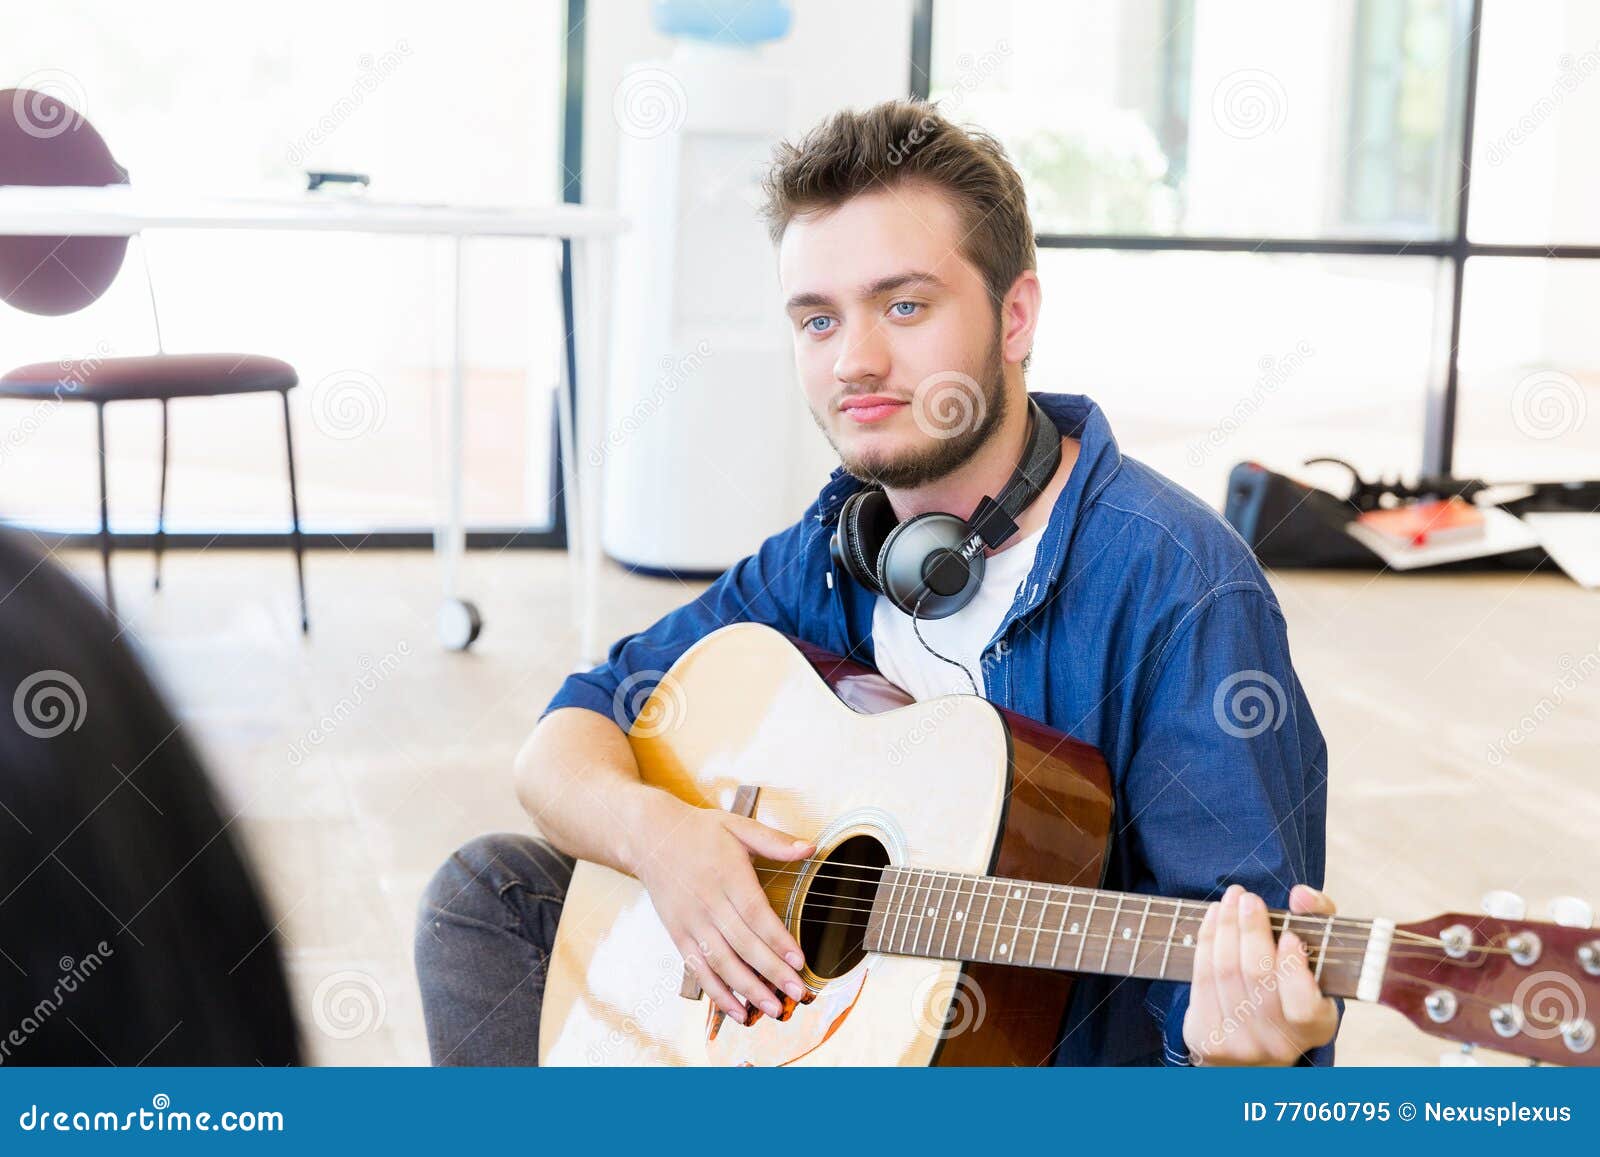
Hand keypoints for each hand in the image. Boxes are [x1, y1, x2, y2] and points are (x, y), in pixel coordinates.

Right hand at [630, 793, 814, 1025]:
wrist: (650, 838)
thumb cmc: (699, 831)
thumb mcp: (738, 826)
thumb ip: (774, 841)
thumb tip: (810, 848)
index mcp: (728, 876)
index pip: (756, 914)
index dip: (778, 940)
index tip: (799, 961)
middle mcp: (708, 903)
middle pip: (743, 944)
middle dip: (772, 972)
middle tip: (797, 994)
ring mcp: (691, 922)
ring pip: (721, 963)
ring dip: (748, 989)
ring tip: (773, 1009)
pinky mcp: (678, 935)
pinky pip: (699, 970)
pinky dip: (718, 993)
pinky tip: (738, 1011)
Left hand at [1182, 882, 1339, 1064]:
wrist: (1253, 1050)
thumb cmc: (1290, 990)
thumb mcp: (1316, 962)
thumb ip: (1318, 920)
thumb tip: (1302, 895)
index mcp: (1315, 1027)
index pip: (1304, 1004)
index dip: (1294, 969)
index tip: (1290, 935)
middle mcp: (1279, 1045)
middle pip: (1257, 977)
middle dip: (1250, 929)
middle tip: (1248, 897)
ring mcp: (1240, 1045)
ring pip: (1225, 972)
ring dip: (1224, 927)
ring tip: (1230, 900)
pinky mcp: (1207, 1038)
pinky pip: (1202, 978)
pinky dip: (1206, 940)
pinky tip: (1212, 917)